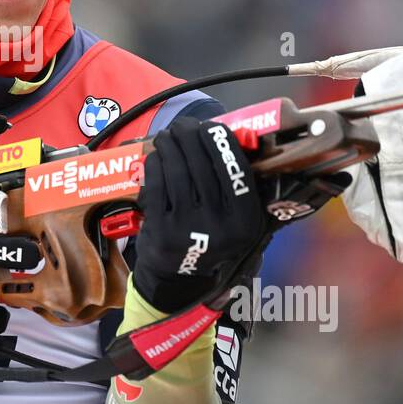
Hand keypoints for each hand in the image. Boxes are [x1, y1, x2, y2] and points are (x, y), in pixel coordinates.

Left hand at [134, 117, 269, 311]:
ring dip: (170, 145)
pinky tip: (157, 156)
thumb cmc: (211, 236)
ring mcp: (189, 228)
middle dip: (190, 136)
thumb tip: (230, 136)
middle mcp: (221, 225)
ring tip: (168, 136)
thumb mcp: (237, 220)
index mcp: (246, 220)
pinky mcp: (161, 230)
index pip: (235, 168)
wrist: (180, 277)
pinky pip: (157, 184)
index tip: (210, 126)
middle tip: (183, 126)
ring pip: (178, 171)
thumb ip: (239, 186)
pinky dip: (156, 164)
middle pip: (203, 164)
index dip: (220, 141)